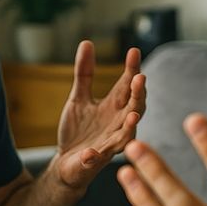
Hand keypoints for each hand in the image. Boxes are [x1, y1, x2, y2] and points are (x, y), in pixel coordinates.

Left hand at [54, 41, 146, 191]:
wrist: (67, 162)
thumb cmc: (79, 130)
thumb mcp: (79, 97)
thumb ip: (84, 73)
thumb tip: (87, 43)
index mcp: (115, 108)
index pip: (128, 86)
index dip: (132, 69)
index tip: (134, 52)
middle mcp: (118, 125)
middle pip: (135, 107)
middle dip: (139, 95)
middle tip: (139, 78)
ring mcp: (109, 144)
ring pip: (126, 136)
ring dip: (130, 126)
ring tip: (133, 115)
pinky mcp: (94, 162)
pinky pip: (97, 159)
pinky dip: (94, 157)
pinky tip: (90, 153)